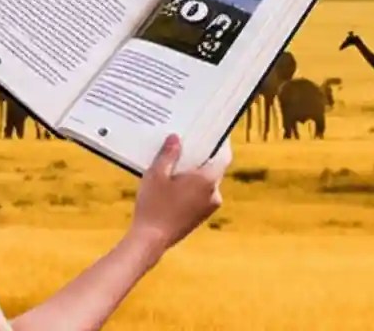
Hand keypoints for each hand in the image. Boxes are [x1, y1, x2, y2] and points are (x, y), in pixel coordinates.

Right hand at [127, 134, 226, 257]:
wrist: (150, 241)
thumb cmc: (153, 206)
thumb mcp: (156, 174)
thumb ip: (168, 154)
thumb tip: (176, 138)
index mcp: (207, 181)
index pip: (223, 156)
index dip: (220, 143)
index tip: (213, 132)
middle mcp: (213, 194)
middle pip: (214, 168)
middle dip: (202, 156)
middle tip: (188, 143)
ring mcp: (208, 207)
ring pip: (207, 182)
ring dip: (195, 172)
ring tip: (177, 162)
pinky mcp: (200, 216)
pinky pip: (201, 194)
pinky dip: (192, 186)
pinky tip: (174, 182)